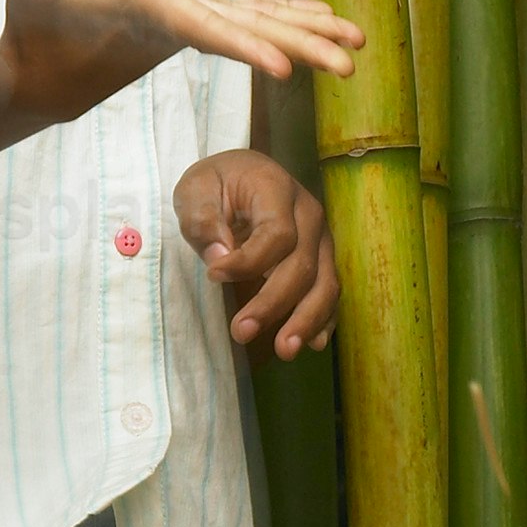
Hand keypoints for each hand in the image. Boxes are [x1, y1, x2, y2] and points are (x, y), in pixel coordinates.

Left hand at [0, 0, 363, 124]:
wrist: (37, 39)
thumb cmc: (33, 20)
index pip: (197, 21)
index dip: (238, 42)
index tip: (281, 69)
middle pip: (243, 18)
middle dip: (296, 40)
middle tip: (348, 61)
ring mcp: (191, 8)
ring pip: (260, 21)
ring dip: (309, 35)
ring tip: (360, 49)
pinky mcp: (199, 25)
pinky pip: (255, 25)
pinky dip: (293, 28)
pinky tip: (334, 33)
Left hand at [174, 148, 337, 355]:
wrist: (242, 174)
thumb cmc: (216, 183)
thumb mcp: (194, 190)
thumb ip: (202, 219)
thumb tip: (219, 257)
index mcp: (276, 189)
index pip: (276, 234)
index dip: (248, 261)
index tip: (212, 276)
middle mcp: (309, 214)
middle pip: (301, 266)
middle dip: (273, 304)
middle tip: (241, 332)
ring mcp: (321, 238)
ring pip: (325, 284)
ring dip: (306, 321)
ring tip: (284, 351)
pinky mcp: (323, 258)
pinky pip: (331, 293)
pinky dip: (324, 320)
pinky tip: (313, 344)